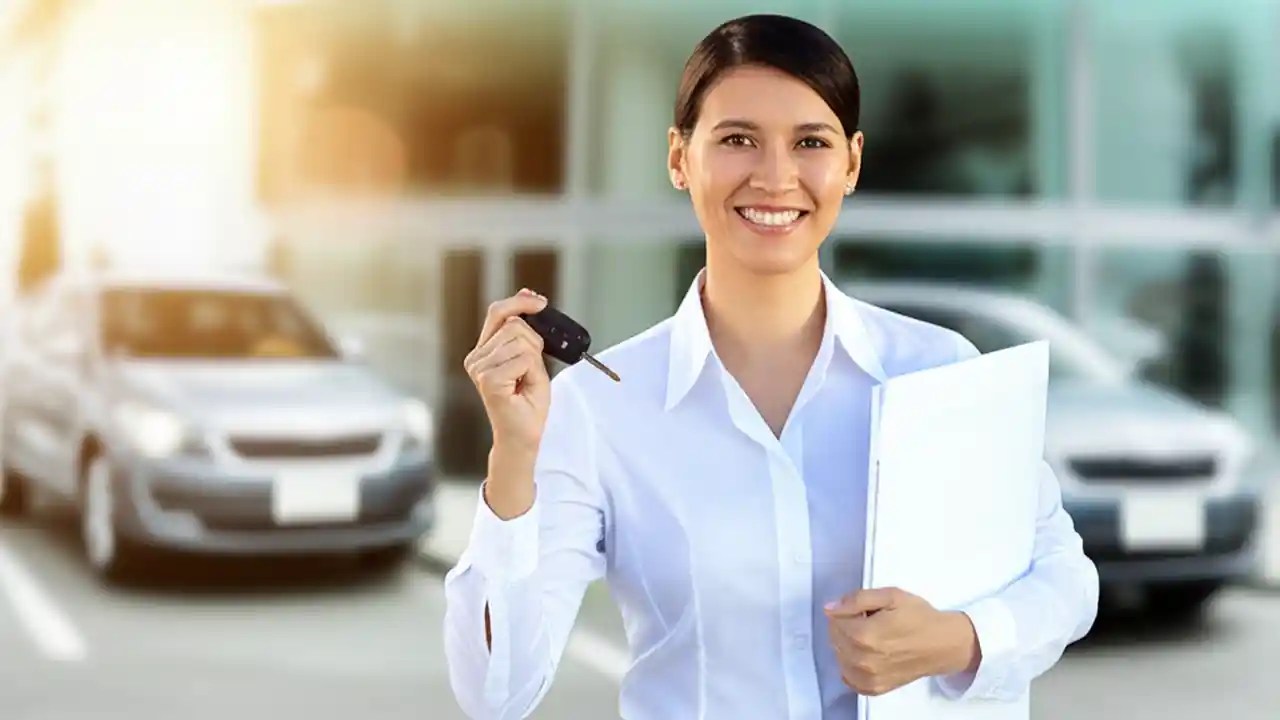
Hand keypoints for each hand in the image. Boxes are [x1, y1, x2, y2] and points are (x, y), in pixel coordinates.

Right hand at [464, 289, 550, 454]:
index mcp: (483, 351)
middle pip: (515, 325)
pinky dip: (532, 371)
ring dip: (534, 361)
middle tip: (530, 370)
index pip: (498, 313)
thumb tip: (528, 295)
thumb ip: (527, 331)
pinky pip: (524, 358)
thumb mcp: (532, 359)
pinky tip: (522, 387)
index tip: (539, 302)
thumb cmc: (527, 404)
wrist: (523, 436)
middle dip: (534, 343)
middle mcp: (476, 358)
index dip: (520, 303)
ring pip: (521, 340)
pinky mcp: (488, 379)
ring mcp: (479, 368)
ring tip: (525, 381)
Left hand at [824, 587, 978, 696]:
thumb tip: (830, 608)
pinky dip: (851, 666)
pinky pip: (849, 678)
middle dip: (847, 626)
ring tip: (871, 637)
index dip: (847, 610)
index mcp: (864, 635)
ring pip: (839, 657)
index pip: (834, 619)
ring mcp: (868, 677)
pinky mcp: (875, 688)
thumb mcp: (890, 596)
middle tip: (869, 621)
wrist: (943, 644)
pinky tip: (866, 655)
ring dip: (848, 645)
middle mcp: (863, 660)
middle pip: (835, 638)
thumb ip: (857, 600)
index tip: (864, 610)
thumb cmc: (919, 617)